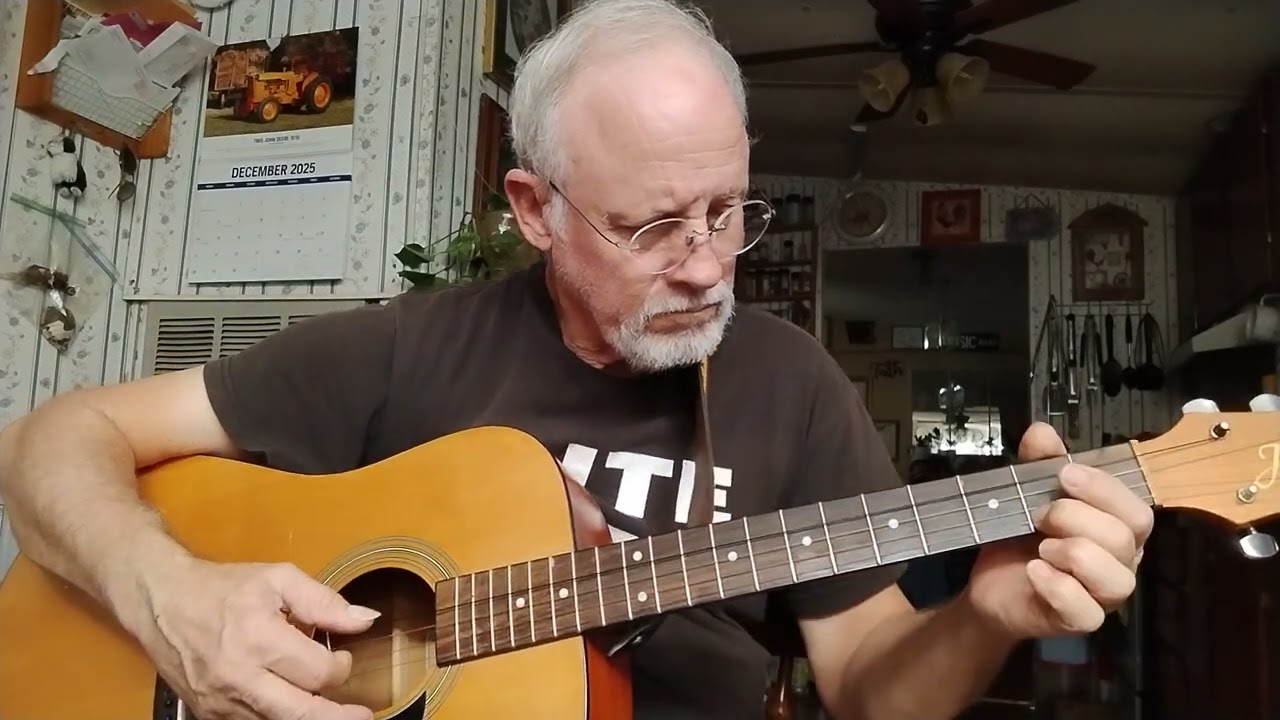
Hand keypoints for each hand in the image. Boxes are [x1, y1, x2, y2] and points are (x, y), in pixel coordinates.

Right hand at [136, 559, 379, 719]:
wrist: (161, 600)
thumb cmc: (222, 588)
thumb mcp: (278, 579)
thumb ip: (324, 603)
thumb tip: (365, 620)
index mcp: (259, 638)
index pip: (317, 672)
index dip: (341, 668)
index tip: (343, 657)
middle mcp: (239, 676)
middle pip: (300, 713)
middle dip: (336, 717)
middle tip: (361, 716)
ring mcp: (221, 701)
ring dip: (307, 717)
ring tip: (330, 711)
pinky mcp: (208, 713)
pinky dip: (277, 718)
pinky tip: (293, 707)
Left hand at [963, 423, 1153, 639]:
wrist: (992, 584)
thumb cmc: (1021, 537)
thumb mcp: (1025, 493)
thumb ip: (1038, 463)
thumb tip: (1041, 432)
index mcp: (1118, 527)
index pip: (1136, 508)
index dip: (1103, 489)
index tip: (1064, 474)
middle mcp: (1122, 561)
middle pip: (1124, 536)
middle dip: (1076, 517)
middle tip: (1040, 515)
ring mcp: (1106, 595)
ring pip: (1115, 577)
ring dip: (1072, 553)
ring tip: (1041, 546)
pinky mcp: (1083, 621)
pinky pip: (1086, 610)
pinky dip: (1057, 586)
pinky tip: (1034, 571)